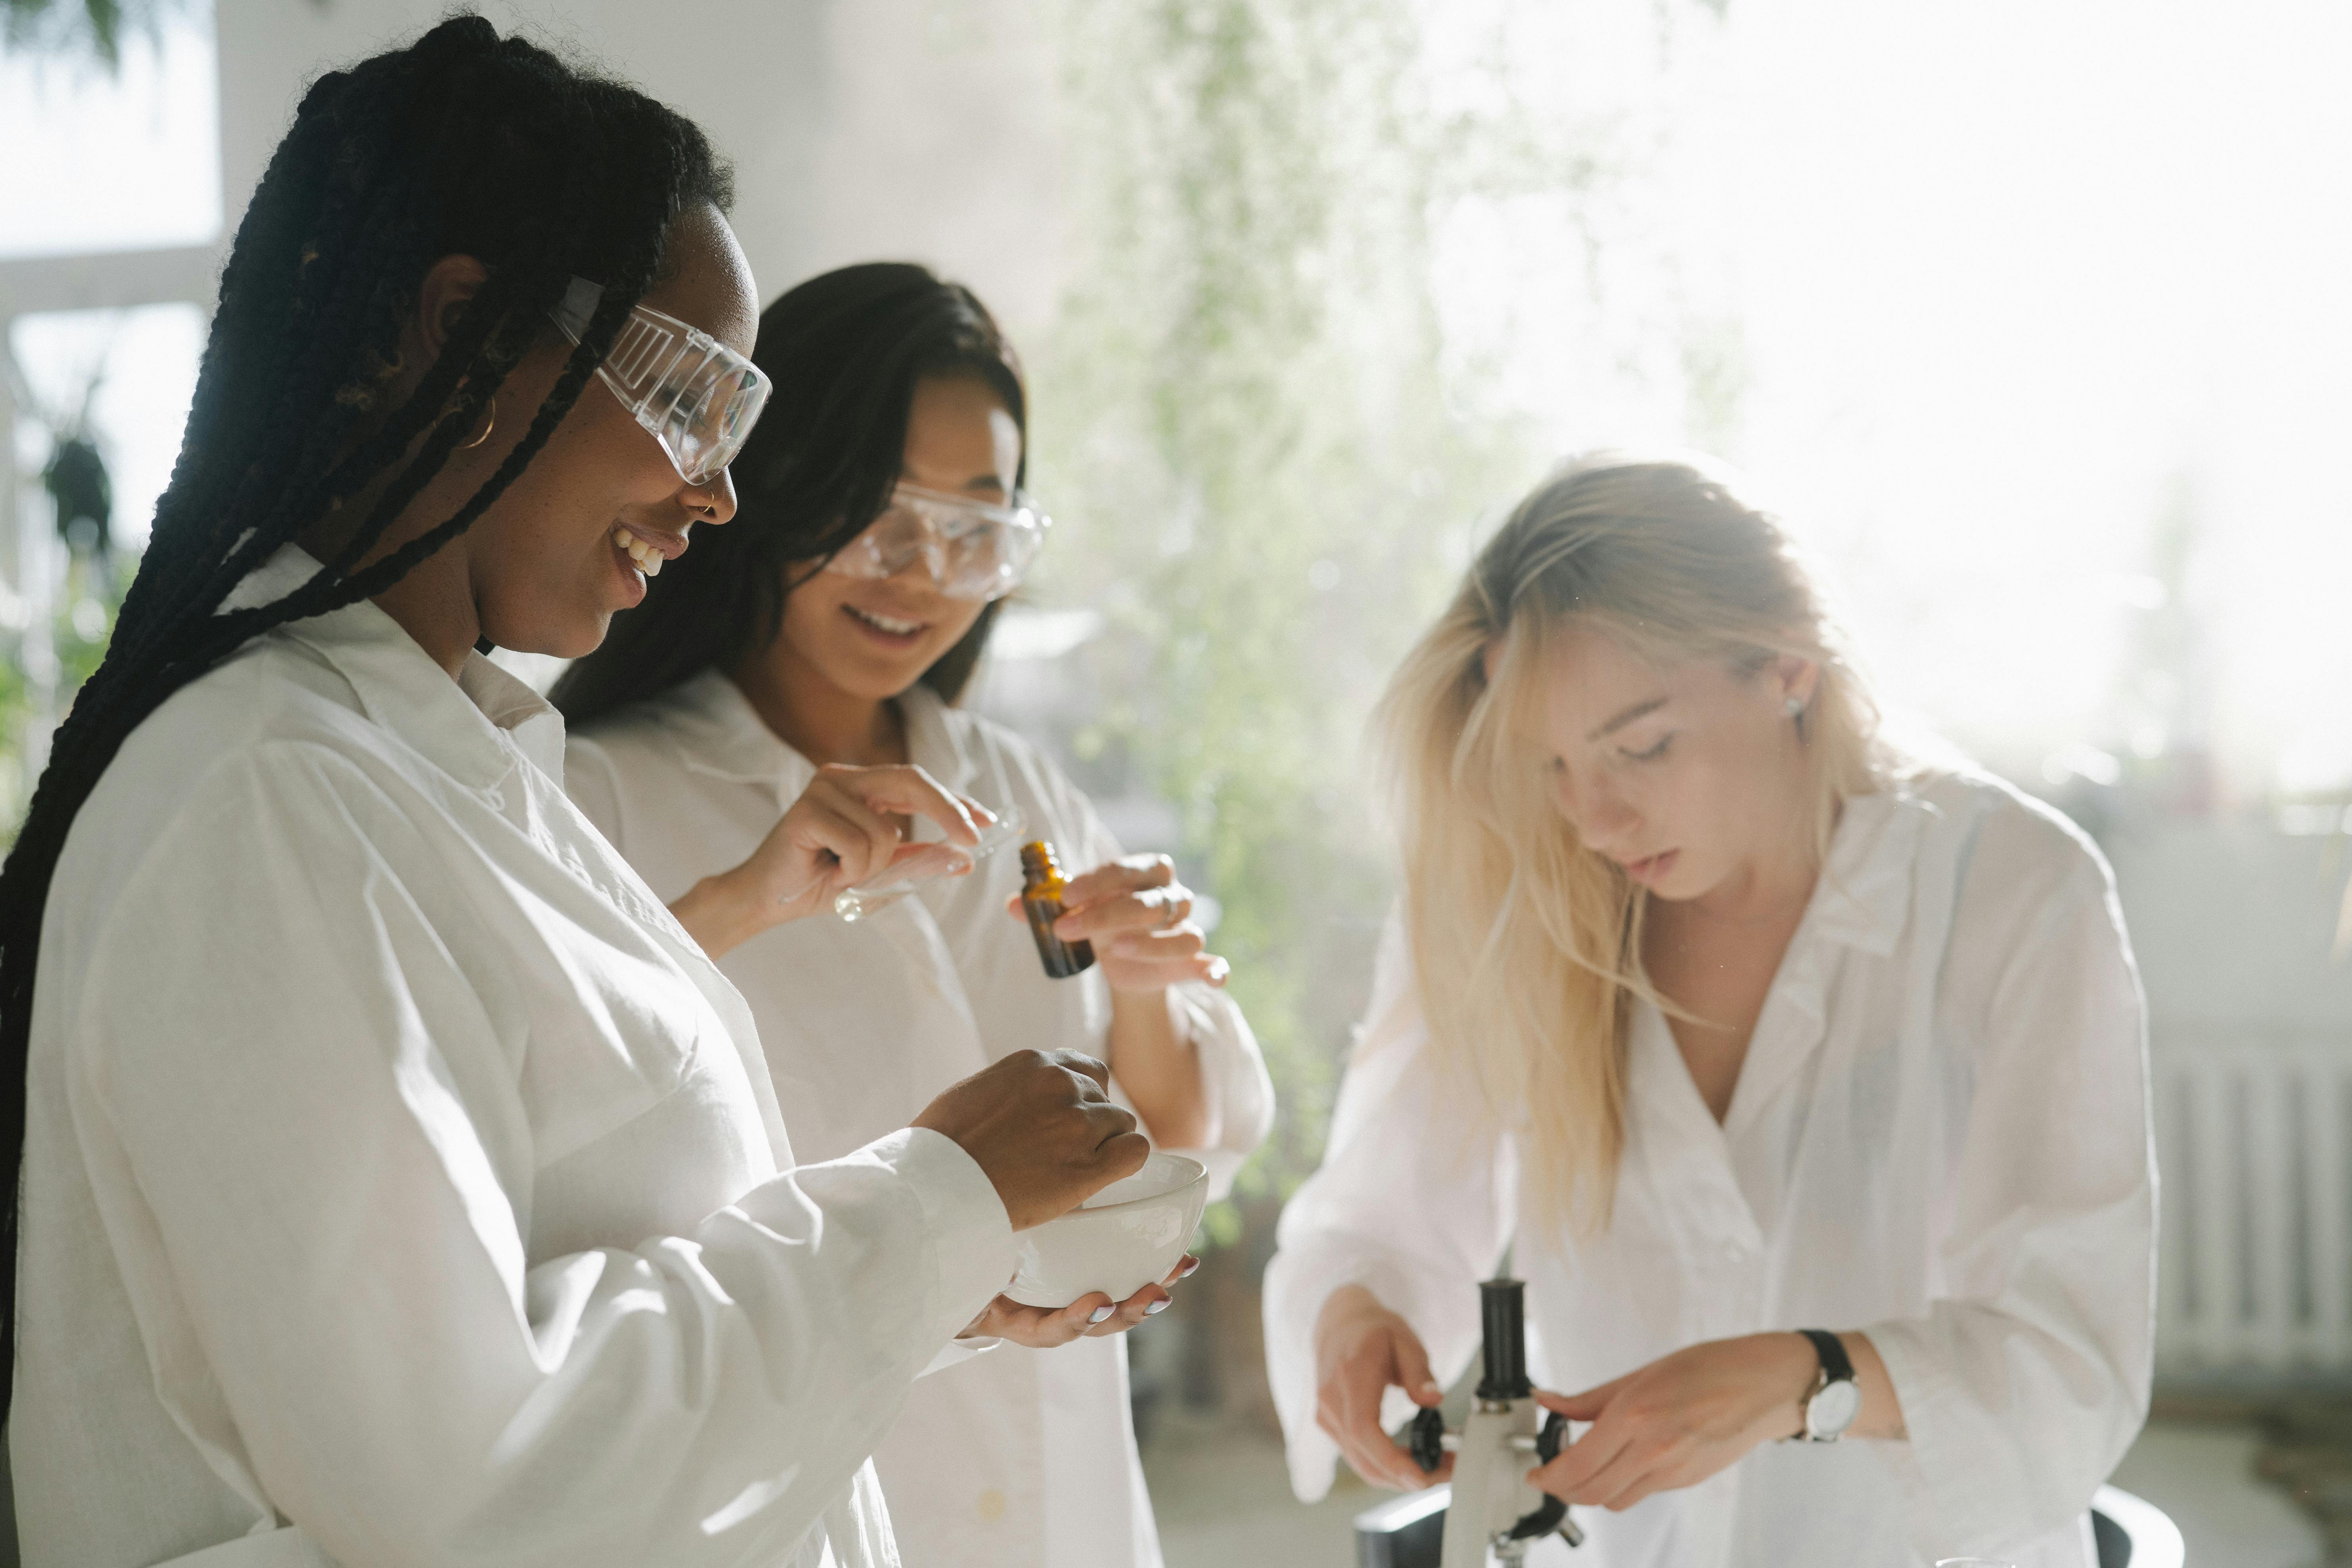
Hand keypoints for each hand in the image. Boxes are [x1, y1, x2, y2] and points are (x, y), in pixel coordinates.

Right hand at [672, 763, 988, 957]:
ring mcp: (823, 789)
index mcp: (860, 787)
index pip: (917, 783)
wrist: (767, 902)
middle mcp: (842, 778)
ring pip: (885, 829)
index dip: (955, 801)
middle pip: (911, 781)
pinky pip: (859, 844)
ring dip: (874, 866)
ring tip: (844, 873)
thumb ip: (917, 861)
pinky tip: (828, 871)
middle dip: (947, 812)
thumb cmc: (820, 883)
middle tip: (971, 842)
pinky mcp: (807, 810)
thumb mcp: (881, 874)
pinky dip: (853, 870)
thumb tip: (963, 859)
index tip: (987, 821)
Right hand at [911, 1049, 1149, 1229]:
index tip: (1065, 1118)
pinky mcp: (1088, 1166)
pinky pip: (1134, 1151)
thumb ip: (1011, 1088)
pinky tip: (1106, 1173)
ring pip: (1121, 1123)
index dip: (1079, 1096)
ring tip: (1076, 1167)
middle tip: (1065, 1151)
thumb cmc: (943, 1147)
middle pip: (1102, 1097)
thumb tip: (1024, 1100)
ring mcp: (1078, 1124)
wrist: (935, 1186)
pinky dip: (1126, 1159)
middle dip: (1090, 1122)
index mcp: (1034, 1064)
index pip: (1082, 1069)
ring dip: (1105, 1144)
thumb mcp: (974, 1093)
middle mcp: (1062, 1085)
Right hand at [961, 1254, 1199, 1345]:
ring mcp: (1072, 1296)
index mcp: (1018, 1321)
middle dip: (1128, 1312)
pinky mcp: (1089, 1273)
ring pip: (1117, 1302)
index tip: (1097, 1302)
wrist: (958, 1265)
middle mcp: (1051, 1314)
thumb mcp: (960, 1282)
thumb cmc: (958, 1273)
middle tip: (1155, 1297)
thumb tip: (996, 1273)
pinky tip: (1184, 1259)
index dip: (1075, 1320)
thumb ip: (975, 1284)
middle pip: (1095, 1323)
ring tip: (1181, 1269)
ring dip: (1151, 1289)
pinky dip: (1152, 1267)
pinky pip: (1123, 1275)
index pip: (1048, 1330)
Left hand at [1004, 853, 1227, 993]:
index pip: (1126, 868)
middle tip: (1068, 929)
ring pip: (1182, 935)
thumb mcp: (1073, 911)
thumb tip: (1010, 905)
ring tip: (1113, 951)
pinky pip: (1213, 964)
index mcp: (1147, 872)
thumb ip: (1045, 907)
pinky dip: (1215, 970)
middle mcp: (1172, 897)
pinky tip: (1211, 977)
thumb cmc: (1101, 922)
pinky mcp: (1193, 963)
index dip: (1096, 881)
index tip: (1065, 898)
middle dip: (1107, 915)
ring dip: (1150, 944)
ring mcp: (1186, 930)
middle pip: (1149, 903)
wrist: (1122, 959)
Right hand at [1313, 1283, 1449, 1489]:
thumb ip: (1419, 1371)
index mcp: (1351, 1376)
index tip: (1420, 1478)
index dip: (1390, 1460)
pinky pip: (1358, 1457)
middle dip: (1406, 1476)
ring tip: (1437, 1466)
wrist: (1339, 1324)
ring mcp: (1327, 1416)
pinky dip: (1385, 1466)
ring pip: (1361, 1463)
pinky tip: (1411, 1460)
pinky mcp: (1330, 1426)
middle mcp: (1332, 1400)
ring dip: (1398, 1475)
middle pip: (1364, 1457)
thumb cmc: (1373, 1330)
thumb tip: (1433, 1399)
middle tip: (1446, 1472)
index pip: (1363, 1429)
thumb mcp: (1404, 1340)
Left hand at [1526, 1333, 1819, 1512]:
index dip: (1548, 1477)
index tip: (1536, 1474)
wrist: (1764, 1385)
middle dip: (1563, 1490)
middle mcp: (1653, 1449)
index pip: (1576, 1466)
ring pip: (1615, 1500)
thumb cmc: (1710, 1369)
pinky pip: (1642, 1492)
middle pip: (1591, 1493)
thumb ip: (1588, 1398)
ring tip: (1583, 1468)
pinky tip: (1622, 1462)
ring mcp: (1673, 1471)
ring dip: (1592, 1491)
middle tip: (1551, 1475)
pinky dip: (1623, 1485)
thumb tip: (1548, 1401)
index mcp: (1635, 1416)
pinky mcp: (1687, 1481)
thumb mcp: (1640, 1374)